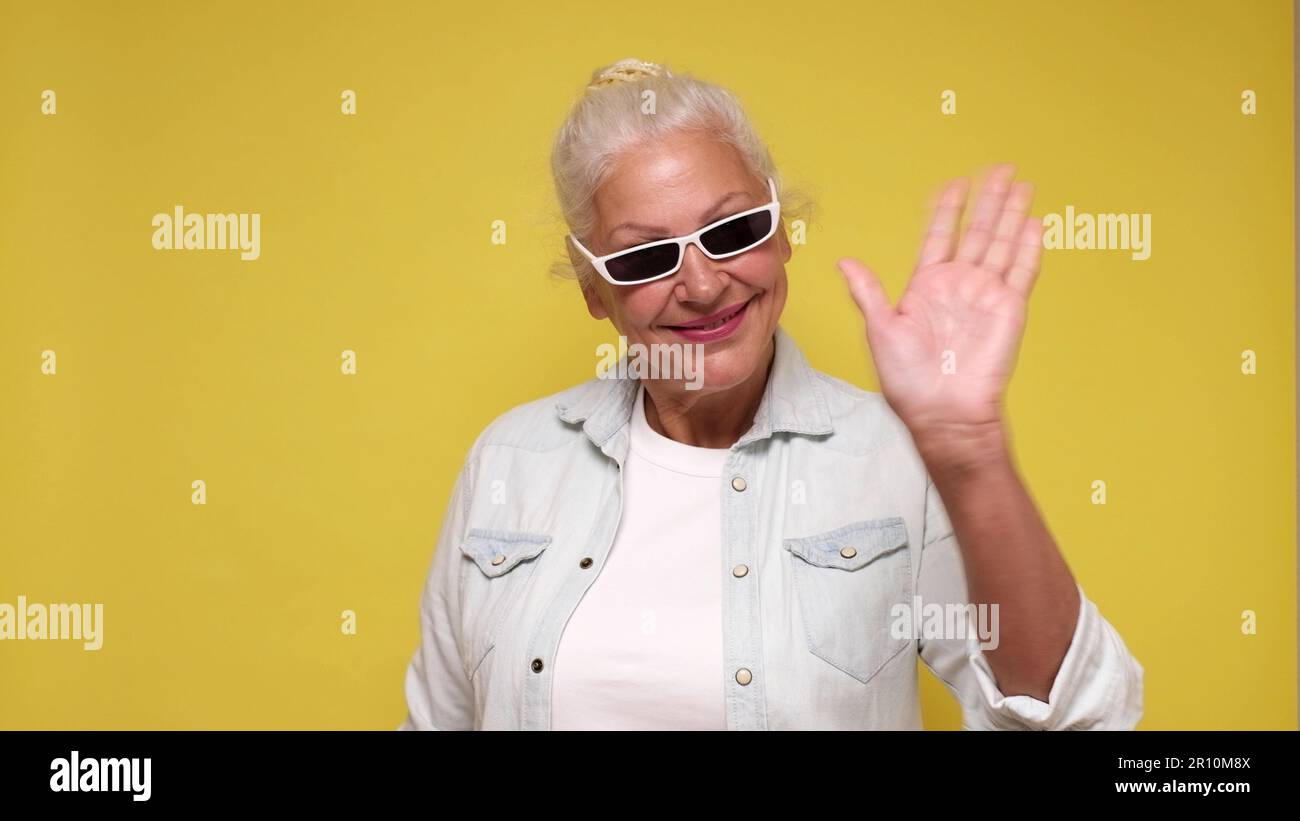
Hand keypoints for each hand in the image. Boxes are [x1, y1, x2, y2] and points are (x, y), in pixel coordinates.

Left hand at [837, 163, 1042, 438]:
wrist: (942, 412)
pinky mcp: (1009, 310)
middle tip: (998, 168)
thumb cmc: (908, 380)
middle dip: (987, 200)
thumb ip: (868, 291)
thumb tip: (844, 262)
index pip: (939, 236)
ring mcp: (985, 296)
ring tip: (1020, 183)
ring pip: (1001, 244)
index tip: (954, 183)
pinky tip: (1034, 222)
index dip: (947, 209)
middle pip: (976, 232)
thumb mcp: (880, 328)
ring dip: (1011, 214)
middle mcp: (958, 286)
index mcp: (926, 287)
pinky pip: (1022, 272)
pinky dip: (1029, 247)